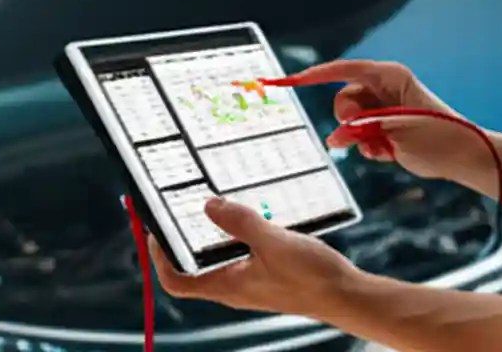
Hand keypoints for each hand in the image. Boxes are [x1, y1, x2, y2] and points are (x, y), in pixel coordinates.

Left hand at [149, 197, 358, 318]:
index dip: (159, 258)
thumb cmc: (311, 276)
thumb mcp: (272, 241)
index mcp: (227, 285)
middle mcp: (234, 288)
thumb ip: (240, 222)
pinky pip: (241, 256)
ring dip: (211, 235)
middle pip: (193, 268)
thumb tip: (208, 206)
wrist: (346, 296)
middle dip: (184, 239)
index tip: (155, 229)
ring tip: (212, 206)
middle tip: (180, 208)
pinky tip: (249, 216)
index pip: (177, 281)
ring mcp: (250, 283)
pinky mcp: (267, 275)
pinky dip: (236, 236)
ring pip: (218, 260)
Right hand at [284, 59, 483, 181]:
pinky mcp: (383, 126)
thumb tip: (334, 138)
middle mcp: (384, 88)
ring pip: (349, 120)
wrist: (463, 157)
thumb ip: (362, 129)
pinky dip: (367, 146)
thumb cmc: (439, 136)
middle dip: (349, 120)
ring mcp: (383, 107)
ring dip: (359, 137)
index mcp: (390, 77)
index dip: (315, 75)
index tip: (291, 80)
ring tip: (383, 147)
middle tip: (370, 133)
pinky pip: (359, 135)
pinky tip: (387, 152)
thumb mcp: (397, 129)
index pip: (343, 70)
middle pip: (343, 99)